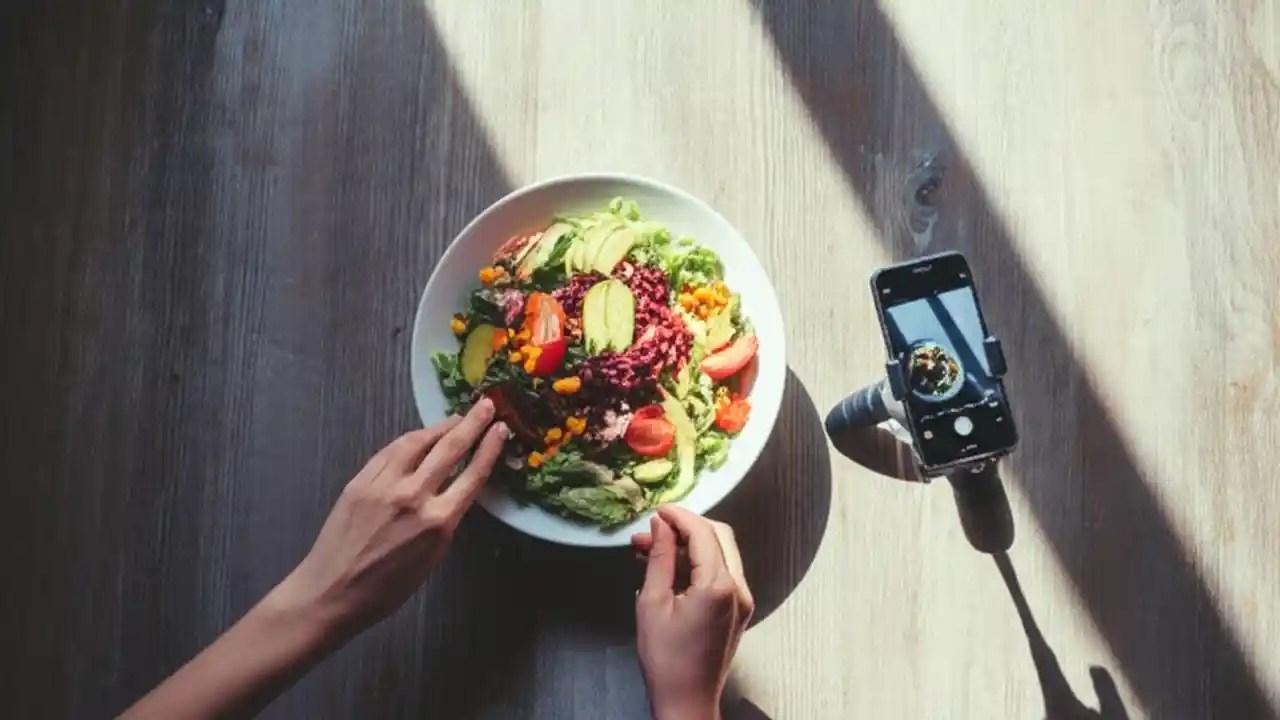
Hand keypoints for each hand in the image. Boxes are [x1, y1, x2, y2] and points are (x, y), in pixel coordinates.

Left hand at [122, 402, 506, 719]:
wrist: (331, 592)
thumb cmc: (387, 589)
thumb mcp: (432, 559)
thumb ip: (446, 521)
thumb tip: (454, 491)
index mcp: (438, 522)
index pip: (472, 475)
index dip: (489, 448)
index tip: (501, 429)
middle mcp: (413, 496)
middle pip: (449, 448)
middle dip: (471, 423)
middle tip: (487, 405)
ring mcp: (383, 485)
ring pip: (417, 442)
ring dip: (440, 426)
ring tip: (455, 419)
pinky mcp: (360, 481)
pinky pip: (390, 451)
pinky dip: (409, 440)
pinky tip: (419, 437)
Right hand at [633, 507, 753, 719]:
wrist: (686, 701)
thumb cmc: (666, 661)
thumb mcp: (652, 603)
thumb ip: (660, 558)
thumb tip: (661, 526)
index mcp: (718, 586)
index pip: (702, 532)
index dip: (678, 516)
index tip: (657, 511)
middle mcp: (738, 589)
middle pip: (718, 536)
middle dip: (684, 528)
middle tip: (652, 531)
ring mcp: (742, 599)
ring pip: (721, 553)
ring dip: (690, 545)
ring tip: (652, 550)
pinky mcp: (738, 609)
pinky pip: (721, 572)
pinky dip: (698, 563)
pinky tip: (669, 568)